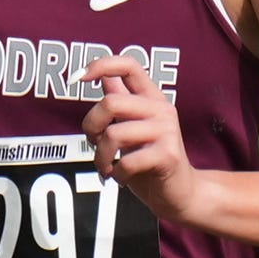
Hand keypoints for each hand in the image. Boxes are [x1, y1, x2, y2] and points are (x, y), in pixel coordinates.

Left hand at [78, 58, 207, 226]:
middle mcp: (161, 108)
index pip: (129, 65)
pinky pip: (126, 161)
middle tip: (95, 144)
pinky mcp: (167, 154)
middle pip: (110, 102)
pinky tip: (121, 179)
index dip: (101, 65)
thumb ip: (120, 103)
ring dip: (101, 157)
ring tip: (107, 167)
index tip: (79, 78)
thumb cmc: (150, 161)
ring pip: (113, 134)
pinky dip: (116, 175)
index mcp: (151, 98)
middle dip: (91, 126)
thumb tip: (102, 75)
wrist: (179, 192)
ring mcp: (167, 130)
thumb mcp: (131, 128)